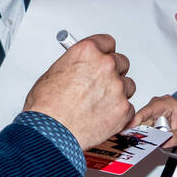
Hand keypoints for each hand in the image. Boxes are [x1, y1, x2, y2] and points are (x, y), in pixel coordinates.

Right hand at [24, 34, 134, 149]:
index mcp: (88, 52)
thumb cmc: (47, 107)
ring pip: (128, 86)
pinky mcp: (124, 109)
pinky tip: (102, 118)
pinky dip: (119, 114)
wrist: (52, 133)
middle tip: (100, 86)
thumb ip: (75, 66)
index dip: (104, 53)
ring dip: (118, 93)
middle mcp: (105, 66)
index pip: (108, 43)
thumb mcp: (55, 73)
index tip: (103, 58)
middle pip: (121, 63)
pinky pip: (129, 108)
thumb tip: (80, 68)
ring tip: (99, 105)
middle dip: (113, 73)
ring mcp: (117, 88)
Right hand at [133, 95, 176, 146]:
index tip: (130, 127)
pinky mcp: (150, 116)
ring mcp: (153, 110)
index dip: (138, 118)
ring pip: (141, 121)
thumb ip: (175, 139)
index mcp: (167, 103)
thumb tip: (163, 143)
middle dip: (137, 128)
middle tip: (134, 140)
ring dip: (140, 132)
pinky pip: (143, 124)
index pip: (149, 110)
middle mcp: (158, 104)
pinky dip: (142, 132)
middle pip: (142, 116)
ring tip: (141, 141)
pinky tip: (143, 139)